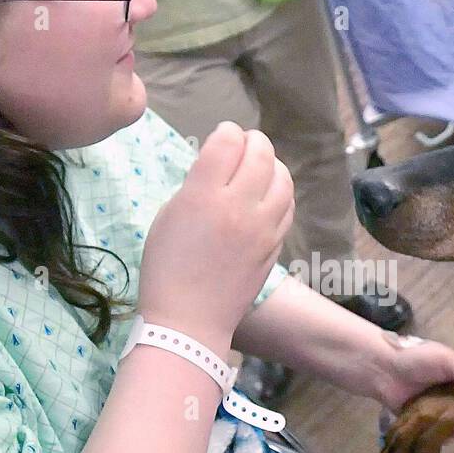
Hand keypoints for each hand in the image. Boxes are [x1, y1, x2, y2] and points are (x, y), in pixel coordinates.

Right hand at [138, 122, 293, 357]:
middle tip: (245, 144)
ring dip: (273, 164)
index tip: (222, 137)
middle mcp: (238, 207)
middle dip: (254, 141)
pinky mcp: (275, 246)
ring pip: (283, 178)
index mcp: (203, 196)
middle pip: (261, 153)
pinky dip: (280, 192)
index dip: (226, 132)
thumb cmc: (166, 269)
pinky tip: (270, 195)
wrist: (189, 320)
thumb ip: (195, 186)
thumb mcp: (168, 217)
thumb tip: (218, 166)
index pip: (227, 141)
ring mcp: (262, 228)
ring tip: (261, 167)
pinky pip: (287, 206)